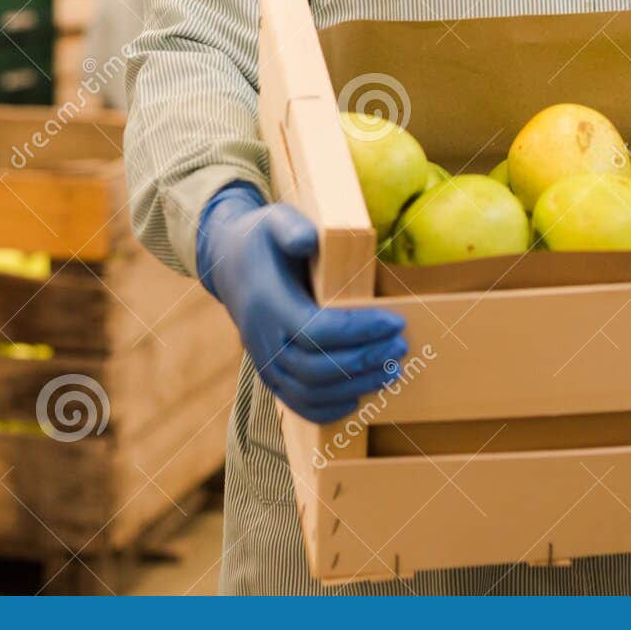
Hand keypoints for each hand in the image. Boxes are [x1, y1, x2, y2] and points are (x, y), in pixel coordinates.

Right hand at [196, 183, 406, 423]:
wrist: (229, 262)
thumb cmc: (263, 239)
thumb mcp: (274, 220)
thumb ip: (290, 228)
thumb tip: (308, 240)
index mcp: (268, 303)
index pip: (317, 330)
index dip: (359, 331)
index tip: (395, 322)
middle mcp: (262, 338)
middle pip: (317, 367)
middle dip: (365, 360)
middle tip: (401, 346)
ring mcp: (264, 360)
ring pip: (309, 390)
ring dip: (355, 387)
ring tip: (391, 371)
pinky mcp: (269, 372)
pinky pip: (295, 402)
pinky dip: (327, 409)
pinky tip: (356, 399)